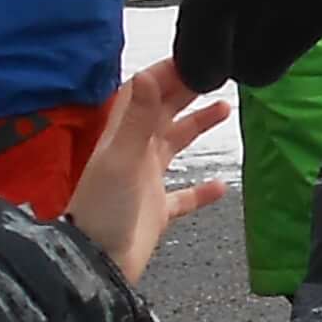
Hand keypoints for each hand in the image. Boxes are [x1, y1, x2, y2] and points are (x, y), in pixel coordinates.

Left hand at [68, 61, 229, 287]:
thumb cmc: (103, 210)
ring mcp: (146, 182)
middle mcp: (135, 154)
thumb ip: (139, 118)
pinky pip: (184, 196)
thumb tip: (147, 74)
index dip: (165, 73)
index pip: (143, 93)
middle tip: (214, 73)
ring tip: (224, 109)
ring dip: (196, 126)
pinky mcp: (158, 211)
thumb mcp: (123, 158)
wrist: (96, 264)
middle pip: (162, 113)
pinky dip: (202, 189)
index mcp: (123, 137)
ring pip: (175, 145)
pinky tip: (221, 185)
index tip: (192, 57)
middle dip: (185, 91)